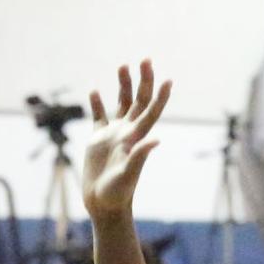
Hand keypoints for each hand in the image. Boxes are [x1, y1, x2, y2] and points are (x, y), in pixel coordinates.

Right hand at [82, 60, 171, 220]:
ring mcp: (112, 135)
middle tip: (145, 59)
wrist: (103, 204)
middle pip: (138, 101)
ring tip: (122, 66)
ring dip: (123, 85)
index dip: (160, 96)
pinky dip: (96, 103)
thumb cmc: (118, 193)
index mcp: (136, 138)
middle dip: (143, 80)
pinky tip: (95, 91)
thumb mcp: (129, 175)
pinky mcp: (97, 140)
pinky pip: (98, 117)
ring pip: (120, 103)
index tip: (168, 80)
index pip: (151, 112)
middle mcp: (127, 132)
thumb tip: (155, 140)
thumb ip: (140, 156)